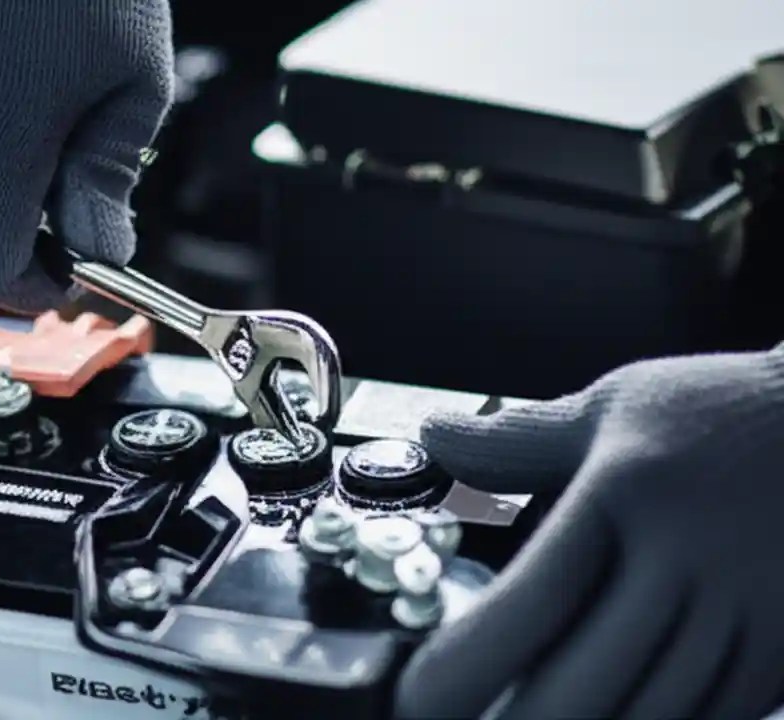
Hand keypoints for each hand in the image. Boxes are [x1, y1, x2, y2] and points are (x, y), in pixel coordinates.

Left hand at [398, 345, 783, 718]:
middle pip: (582, 689)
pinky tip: (609, 718)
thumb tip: (432, 436)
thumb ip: (515, 440)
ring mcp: (748, 614)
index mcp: (627, 495)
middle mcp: (687, 561)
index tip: (416, 697)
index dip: (463, 667)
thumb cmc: (720, 412)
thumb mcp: (613, 407)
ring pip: (648, 719)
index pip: (530, 604)